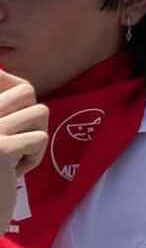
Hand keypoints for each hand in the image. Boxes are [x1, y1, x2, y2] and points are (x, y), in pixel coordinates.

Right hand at [0, 71, 47, 225]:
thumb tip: (2, 72)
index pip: (1, 77)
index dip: (13, 85)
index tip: (10, 109)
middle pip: (26, 91)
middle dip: (31, 116)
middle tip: (17, 141)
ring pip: (39, 112)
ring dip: (34, 139)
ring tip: (12, 159)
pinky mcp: (0, 149)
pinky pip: (40, 138)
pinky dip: (33, 158)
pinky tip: (11, 175)